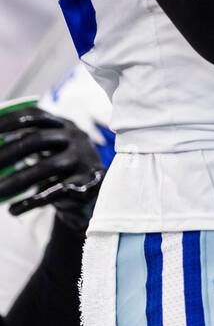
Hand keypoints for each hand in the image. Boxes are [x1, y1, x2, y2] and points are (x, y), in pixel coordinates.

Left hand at [0, 105, 105, 232]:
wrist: (92, 194)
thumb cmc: (61, 168)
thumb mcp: (49, 149)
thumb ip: (27, 142)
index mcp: (63, 124)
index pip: (35, 116)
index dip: (10, 121)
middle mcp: (75, 137)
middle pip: (37, 140)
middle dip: (8, 153)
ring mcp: (82, 159)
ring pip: (46, 167)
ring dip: (16, 181)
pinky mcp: (86, 183)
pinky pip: (54, 192)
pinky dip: (30, 202)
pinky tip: (13, 210)